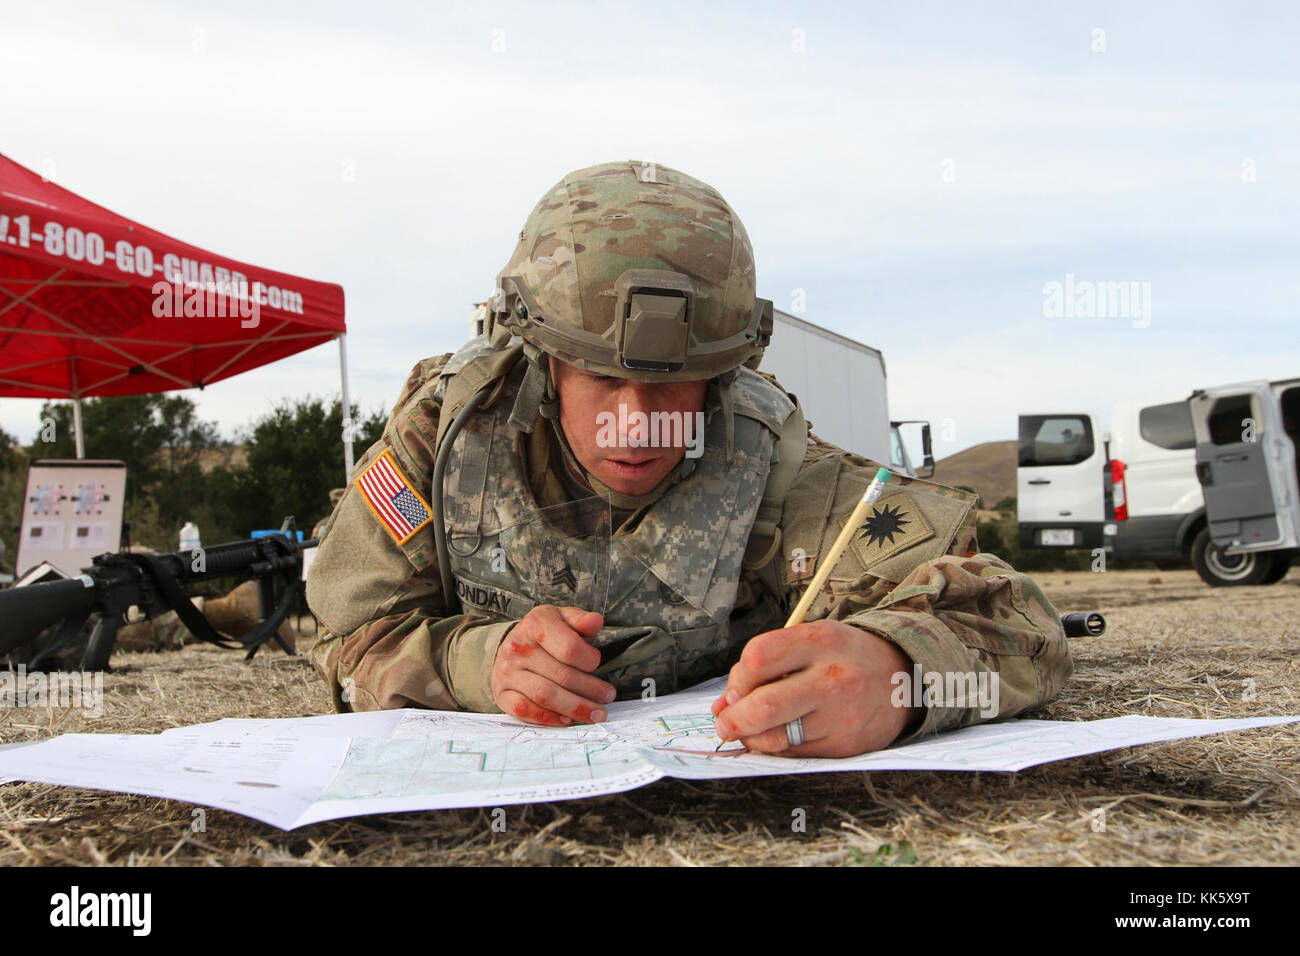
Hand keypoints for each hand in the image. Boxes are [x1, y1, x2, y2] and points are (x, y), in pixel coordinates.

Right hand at [491, 605, 616, 726]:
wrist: (510, 647)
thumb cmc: (544, 633)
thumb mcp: (562, 618)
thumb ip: (581, 620)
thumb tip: (596, 621)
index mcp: (535, 624)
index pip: (570, 648)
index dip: (590, 660)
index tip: (597, 664)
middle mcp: (517, 648)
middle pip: (561, 675)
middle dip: (590, 690)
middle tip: (608, 696)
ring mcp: (507, 673)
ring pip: (545, 695)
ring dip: (575, 707)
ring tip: (596, 713)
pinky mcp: (502, 694)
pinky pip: (525, 711)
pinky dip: (549, 718)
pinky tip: (567, 720)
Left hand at [710, 620, 920, 757]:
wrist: (905, 679)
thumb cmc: (845, 657)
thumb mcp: (812, 641)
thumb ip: (767, 665)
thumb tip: (723, 705)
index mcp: (820, 641)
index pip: (758, 657)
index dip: (738, 677)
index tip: (737, 688)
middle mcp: (832, 678)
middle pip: (763, 705)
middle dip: (733, 720)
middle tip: (726, 723)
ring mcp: (841, 715)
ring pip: (775, 737)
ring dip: (751, 738)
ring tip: (752, 730)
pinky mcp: (845, 745)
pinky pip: (795, 752)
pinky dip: (778, 746)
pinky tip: (782, 734)